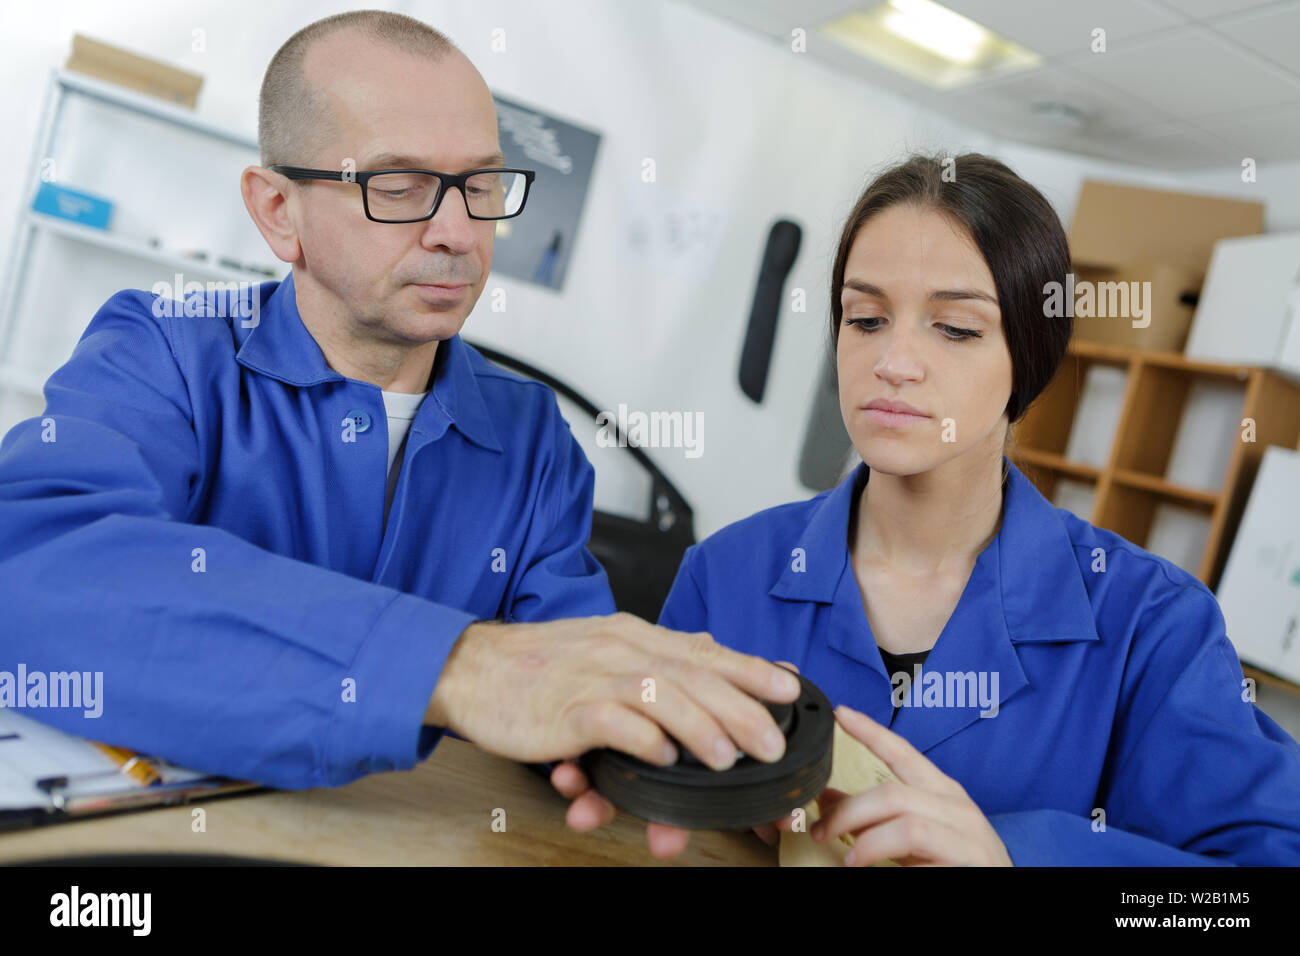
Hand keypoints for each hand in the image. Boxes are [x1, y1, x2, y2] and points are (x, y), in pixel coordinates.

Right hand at [548, 659, 803, 858]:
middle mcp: (619, 650)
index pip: (702, 651)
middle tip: (772, 741)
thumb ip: (656, 651)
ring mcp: (592, 678)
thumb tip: (709, 646)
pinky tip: (664, 758)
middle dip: (739, 708)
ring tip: (729, 758)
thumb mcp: (603, 644)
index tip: (790, 688)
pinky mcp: (565, 710)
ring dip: (699, 727)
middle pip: (692, 676)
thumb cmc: (537, 664)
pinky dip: (641, 740)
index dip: (749, 670)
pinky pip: (611, 723)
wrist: (470, 668)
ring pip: (659, 696)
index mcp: (632, 636)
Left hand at [811, 705, 1011, 865]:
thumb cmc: (954, 864)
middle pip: (892, 794)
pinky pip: (922, 851)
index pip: (904, 752)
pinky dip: (888, 858)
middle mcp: (957, 808)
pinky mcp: (970, 862)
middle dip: (848, 812)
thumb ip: (875, 816)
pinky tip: (872, 867)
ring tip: (848, 858)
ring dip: (867, 840)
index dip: (872, 731)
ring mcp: (967, 836)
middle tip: (821, 830)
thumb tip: (828, 799)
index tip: (841, 712)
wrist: (1006, 895)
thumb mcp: (911, 836)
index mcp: (942, 793)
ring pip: (906, 822)